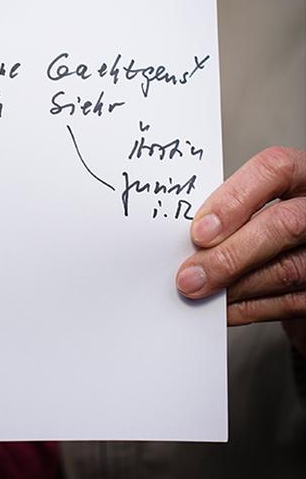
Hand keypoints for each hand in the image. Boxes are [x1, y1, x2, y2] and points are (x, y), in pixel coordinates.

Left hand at [176, 147, 305, 349]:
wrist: (302, 254)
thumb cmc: (271, 227)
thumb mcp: (256, 206)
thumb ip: (231, 214)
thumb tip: (184, 241)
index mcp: (302, 175)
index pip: (275, 169)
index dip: (234, 199)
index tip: (198, 232)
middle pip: (285, 224)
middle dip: (230, 255)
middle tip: (189, 277)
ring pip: (287, 269)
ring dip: (233, 286)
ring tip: (197, 292)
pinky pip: (291, 302)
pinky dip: (249, 308)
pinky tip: (222, 309)